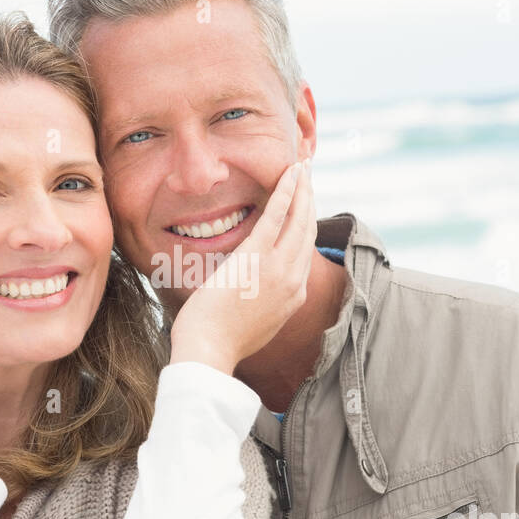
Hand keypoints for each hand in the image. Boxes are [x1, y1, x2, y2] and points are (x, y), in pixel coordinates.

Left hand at [168, 159, 317, 374]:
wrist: (208, 351)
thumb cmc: (219, 341)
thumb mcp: (253, 324)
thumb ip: (262, 303)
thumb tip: (255, 292)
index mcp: (293, 297)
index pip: (305, 253)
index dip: (307, 225)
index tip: (305, 207)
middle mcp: (293, 281)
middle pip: (308, 232)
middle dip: (310, 201)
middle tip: (308, 177)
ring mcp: (278, 269)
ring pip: (299, 219)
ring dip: (302, 190)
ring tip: (301, 168)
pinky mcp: (257, 258)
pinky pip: (276, 217)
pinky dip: (285, 192)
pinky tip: (289, 174)